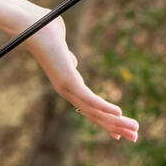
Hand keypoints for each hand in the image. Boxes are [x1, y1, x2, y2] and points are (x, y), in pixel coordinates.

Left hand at [18, 10, 139, 141]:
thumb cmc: (46, 36)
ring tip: (134, 129)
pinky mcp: (67, 81)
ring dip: (116, 122)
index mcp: (67, 86)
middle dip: (116, 127)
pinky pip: (89, 98)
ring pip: (95, 111)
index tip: (118, 135)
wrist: (31, 27)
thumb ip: (68, 60)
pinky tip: (119, 113)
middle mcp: (66, 92)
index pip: (89, 109)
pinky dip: (104, 107)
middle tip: (135, 137)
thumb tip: (72, 61)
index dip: (105, 122)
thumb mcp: (62, 51)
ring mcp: (66, 88)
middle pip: (95, 116)